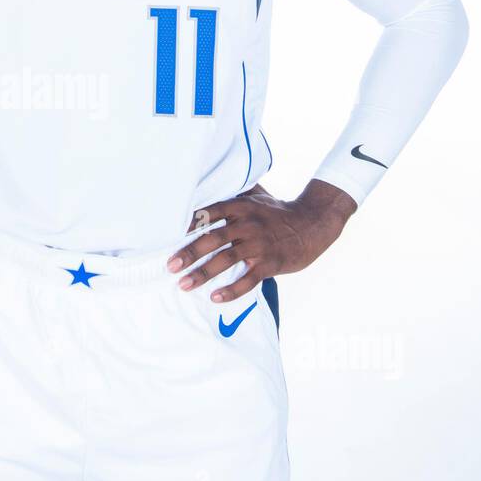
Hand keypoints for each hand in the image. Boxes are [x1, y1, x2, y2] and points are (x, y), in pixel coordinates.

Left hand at [167, 179, 356, 302]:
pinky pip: (249, 279)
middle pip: (214, 238)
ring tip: (184, 285)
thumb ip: (233, 192)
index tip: (168, 234)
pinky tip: (215, 298)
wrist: (312, 225)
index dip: (189, 223)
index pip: (210, 213)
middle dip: (190, 252)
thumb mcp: (257, 195)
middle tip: (170, 265)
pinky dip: (232, 290)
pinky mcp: (270, 263)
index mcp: (241, 206)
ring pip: (227, 259)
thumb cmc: (277, 211)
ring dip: (204, 273)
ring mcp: (259, 244)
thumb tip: (205, 182)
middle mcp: (248, 224)